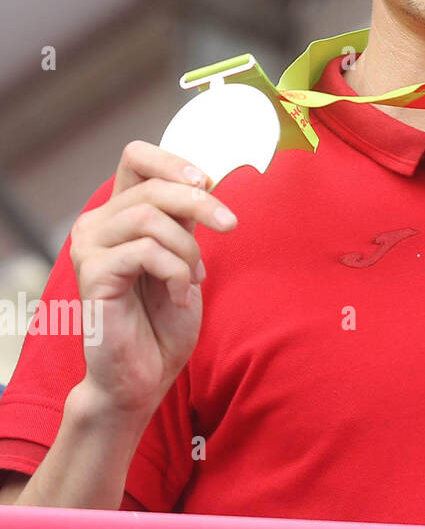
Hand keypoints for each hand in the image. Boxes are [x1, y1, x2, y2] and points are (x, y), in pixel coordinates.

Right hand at [70, 140, 237, 418]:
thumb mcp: (185, 254)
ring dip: (187, 248)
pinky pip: (145, 251)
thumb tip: (205, 179)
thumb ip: (185, 218)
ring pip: (150, 217)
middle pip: (153, 186)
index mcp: (120, 212)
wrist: (145, 372)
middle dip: (200, 202)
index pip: (136, 156)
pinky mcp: (93, 274)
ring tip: (193, 278)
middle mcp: (97, 223)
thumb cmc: (165, 316)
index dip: (174, 161)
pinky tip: (179, 296)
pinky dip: (175, 272)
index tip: (207, 181)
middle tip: (230, 226)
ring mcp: (90, 248)